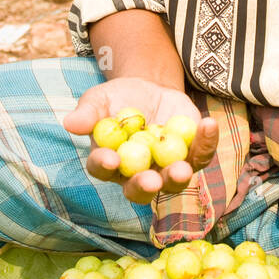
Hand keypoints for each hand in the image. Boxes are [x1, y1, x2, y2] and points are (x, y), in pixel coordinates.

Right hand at [62, 76, 218, 205]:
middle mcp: (137, 174)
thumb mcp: (99, 99)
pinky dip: (206, 142)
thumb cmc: (117, 99)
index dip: (105, 166)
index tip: (109, 159)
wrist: (149, 90)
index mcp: (109, 163)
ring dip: (178, 177)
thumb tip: (70, 123)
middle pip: (140, 189)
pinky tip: (208, 125)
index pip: (103, 170)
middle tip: (150, 179)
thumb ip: (88, 112)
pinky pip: (201, 154)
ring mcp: (166, 168)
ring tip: (182, 167)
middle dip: (145, 186)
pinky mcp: (191, 155)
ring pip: (173, 181)